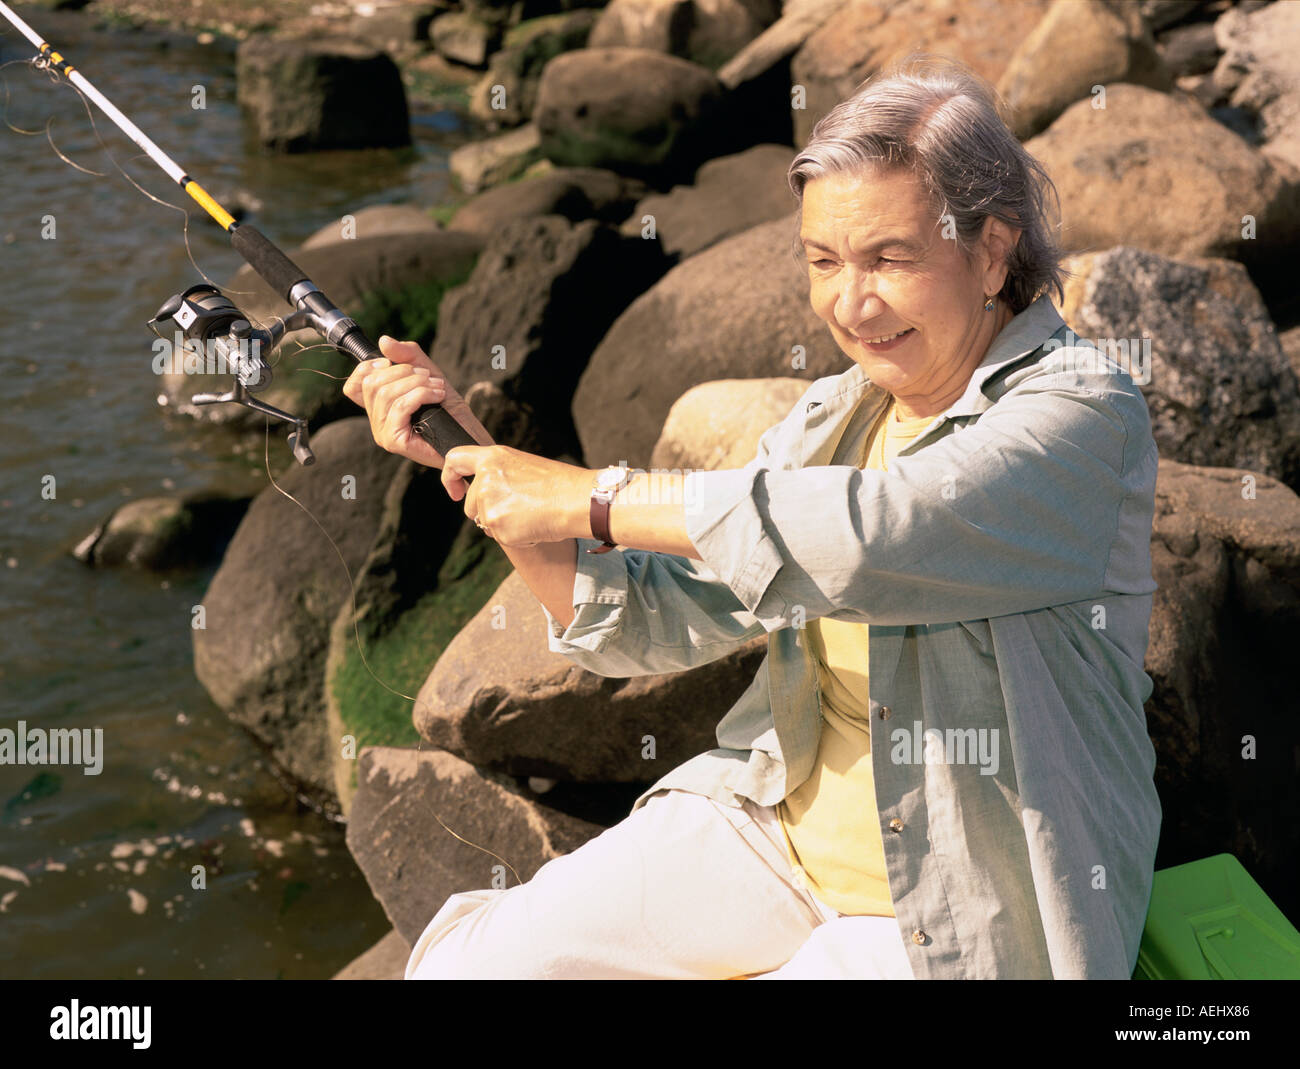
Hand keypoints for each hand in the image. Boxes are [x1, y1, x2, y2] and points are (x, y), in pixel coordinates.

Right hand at [342, 336, 491, 466]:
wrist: (467, 435)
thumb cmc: (448, 409)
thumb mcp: (428, 373)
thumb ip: (407, 355)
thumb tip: (383, 341)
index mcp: (378, 406)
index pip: (353, 386)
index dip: (367, 367)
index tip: (390, 362)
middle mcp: (376, 421)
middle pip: (371, 384)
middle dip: (402, 371)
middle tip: (427, 376)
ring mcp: (383, 433)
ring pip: (386, 394)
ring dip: (416, 383)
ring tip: (438, 386)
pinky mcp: (394, 441)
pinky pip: (400, 406)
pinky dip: (421, 394)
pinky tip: (438, 395)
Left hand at [442, 444, 591, 546]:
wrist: (577, 501)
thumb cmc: (559, 484)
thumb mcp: (522, 466)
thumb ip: (498, 475)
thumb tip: (483, 494)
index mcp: (492, 458)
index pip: (454, 460)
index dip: (449, 477)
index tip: (456, 491)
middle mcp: (485, 480)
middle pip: (470, 504)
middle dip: (486, 512)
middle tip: (516, 510)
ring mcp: (489, 504)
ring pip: (485, 523)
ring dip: (503, 525)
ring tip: (530, 514)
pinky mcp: (498, 527)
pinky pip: (500, 538)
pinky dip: (516, 537)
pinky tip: (534, 525)